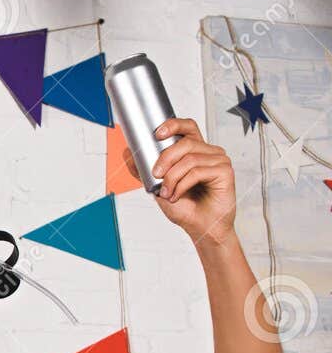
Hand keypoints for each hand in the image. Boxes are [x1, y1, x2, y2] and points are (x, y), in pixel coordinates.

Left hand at [150, 118, 236, 243]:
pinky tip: (177, 195)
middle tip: (156, 175)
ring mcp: (219, 160)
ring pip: (189, 159)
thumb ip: (144, 171)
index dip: (173, 125)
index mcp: (195, 151)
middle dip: (165, 158)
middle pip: (185, 142)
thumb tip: (127, 153)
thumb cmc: (185, 207)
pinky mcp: (225, 171)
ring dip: (172, 178)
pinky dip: (182, 186)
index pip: (187, 127)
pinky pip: (197, 172)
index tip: (156, 134)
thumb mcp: (157, 187)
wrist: (200, 227)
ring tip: (167, 193)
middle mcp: (209, 152)